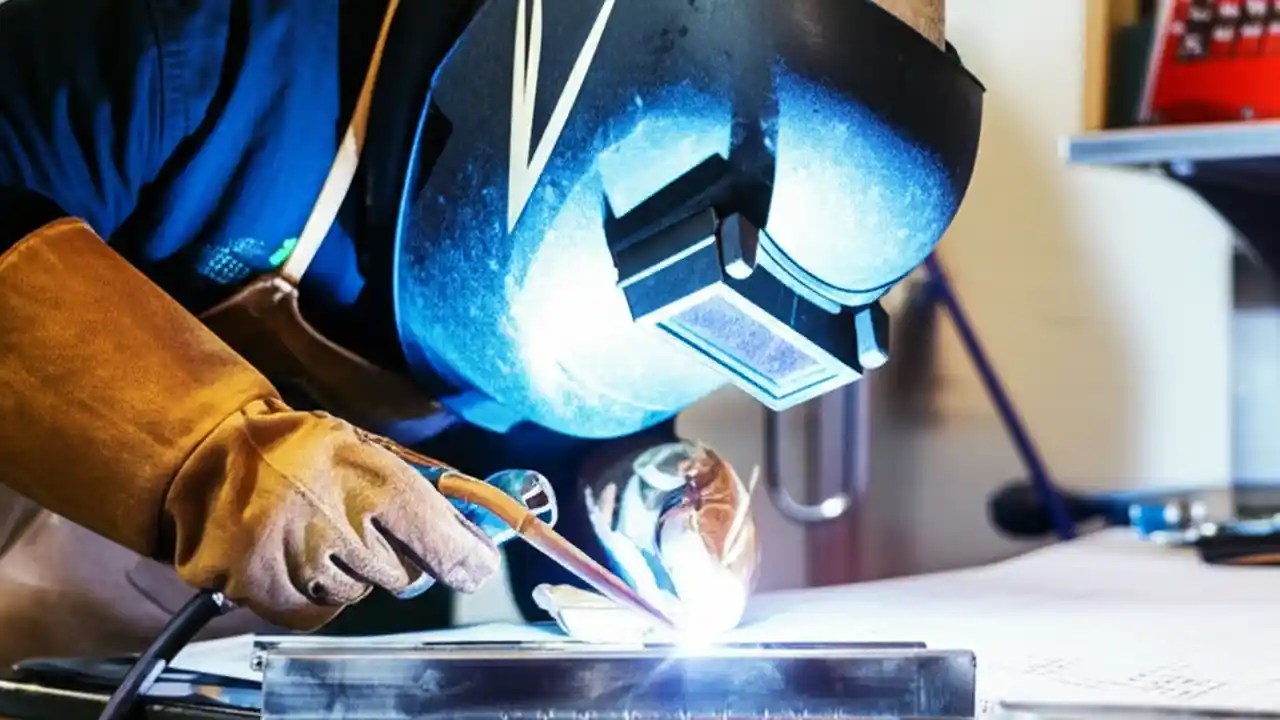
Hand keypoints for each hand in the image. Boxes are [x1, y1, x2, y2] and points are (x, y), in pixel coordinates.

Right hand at [164, 398, 500, 629]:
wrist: (209, 457)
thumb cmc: (294, 448)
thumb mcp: (362, 446)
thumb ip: (418, 486)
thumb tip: (471, 528)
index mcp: (369, 477)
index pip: (437, 535)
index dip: (464, 558)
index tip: (478, 567)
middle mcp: (337, 522)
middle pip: (403, 574)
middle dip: (396, 557)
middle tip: (365, 529)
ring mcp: (299, 560)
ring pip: (360, 593)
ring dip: (351, 572)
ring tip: (318, 532)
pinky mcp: (267, 589)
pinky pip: (318, 610)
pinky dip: (314, 592)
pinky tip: (298, 557)